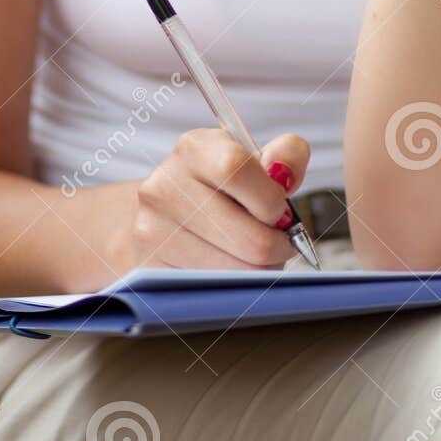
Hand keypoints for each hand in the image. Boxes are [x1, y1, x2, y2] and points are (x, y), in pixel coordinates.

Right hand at [122, 128, 310, 270]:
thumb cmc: (221, 186)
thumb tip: (285, 175)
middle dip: (278, 246)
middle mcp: (165, 186)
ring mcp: (154, 230)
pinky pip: (216, 290)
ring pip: (238, 272)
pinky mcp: (153, 269)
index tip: (279, 211)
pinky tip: (230, 265)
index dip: (270, 198)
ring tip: (254, 254)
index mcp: (194, 149)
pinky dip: (234, 284)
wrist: (166, 212)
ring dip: (261, 270)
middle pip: (249, 237)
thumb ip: (286, 155)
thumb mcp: (254, 158)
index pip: (236, 168)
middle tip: (280, 242)